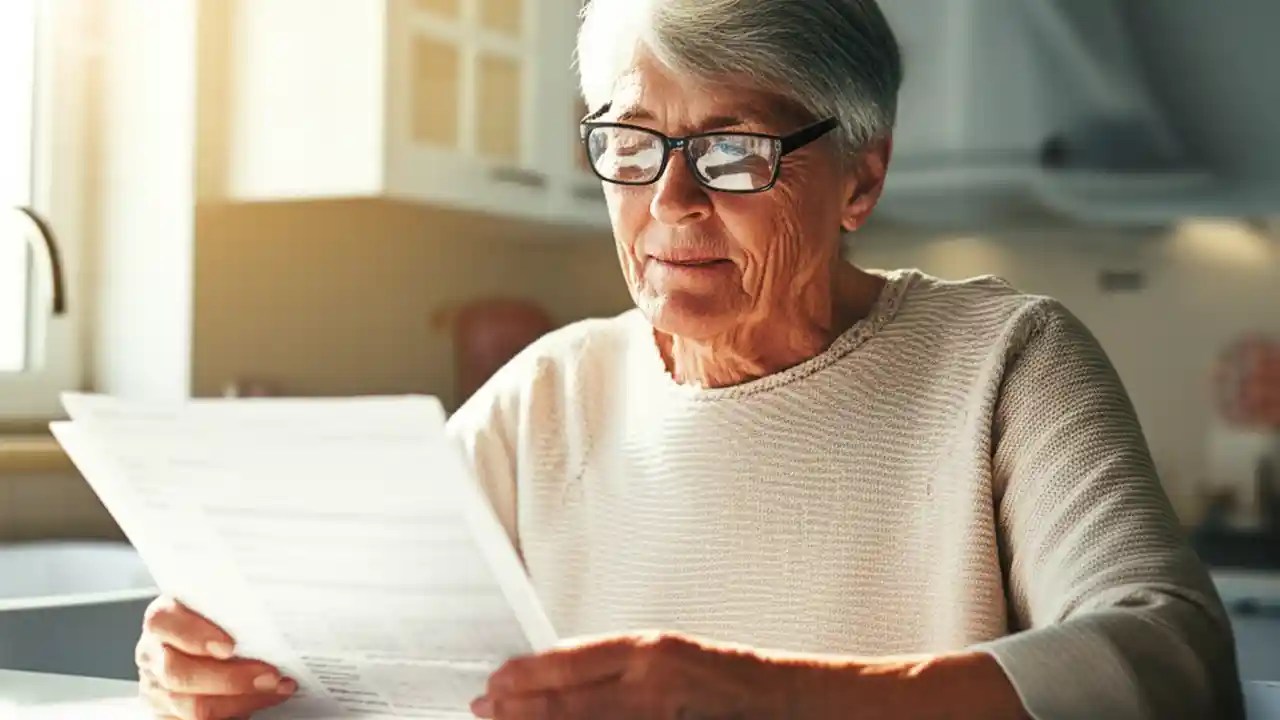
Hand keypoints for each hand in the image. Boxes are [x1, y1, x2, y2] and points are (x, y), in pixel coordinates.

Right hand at [136, 595, 296, 718]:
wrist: (199, 648)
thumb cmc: (217, 623)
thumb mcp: (220, 609)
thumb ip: (233, 612)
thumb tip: (274, 617)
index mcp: (162, 618)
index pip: (163, 622)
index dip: (195, 635)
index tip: (229, 646)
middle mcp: (152, 653)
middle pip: (179, 672)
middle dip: (231, 678)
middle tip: (270, 676)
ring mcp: (156, 687)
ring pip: (191, 705)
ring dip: (242, 700)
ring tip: (276, 689)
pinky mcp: (166, 714)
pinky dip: (234, 713)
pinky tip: (258, 701)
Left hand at [471, 633, 789, 719]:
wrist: (775, 703)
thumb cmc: (720, 679)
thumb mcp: (664, 655)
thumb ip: (613, 665)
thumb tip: (552, 675)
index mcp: (649, 651)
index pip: (572, 662)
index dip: (527, 675)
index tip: (496, 679)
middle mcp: (651, 685)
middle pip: (568, 703)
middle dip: (518, 710)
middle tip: (485, 708)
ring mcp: (658, 717)